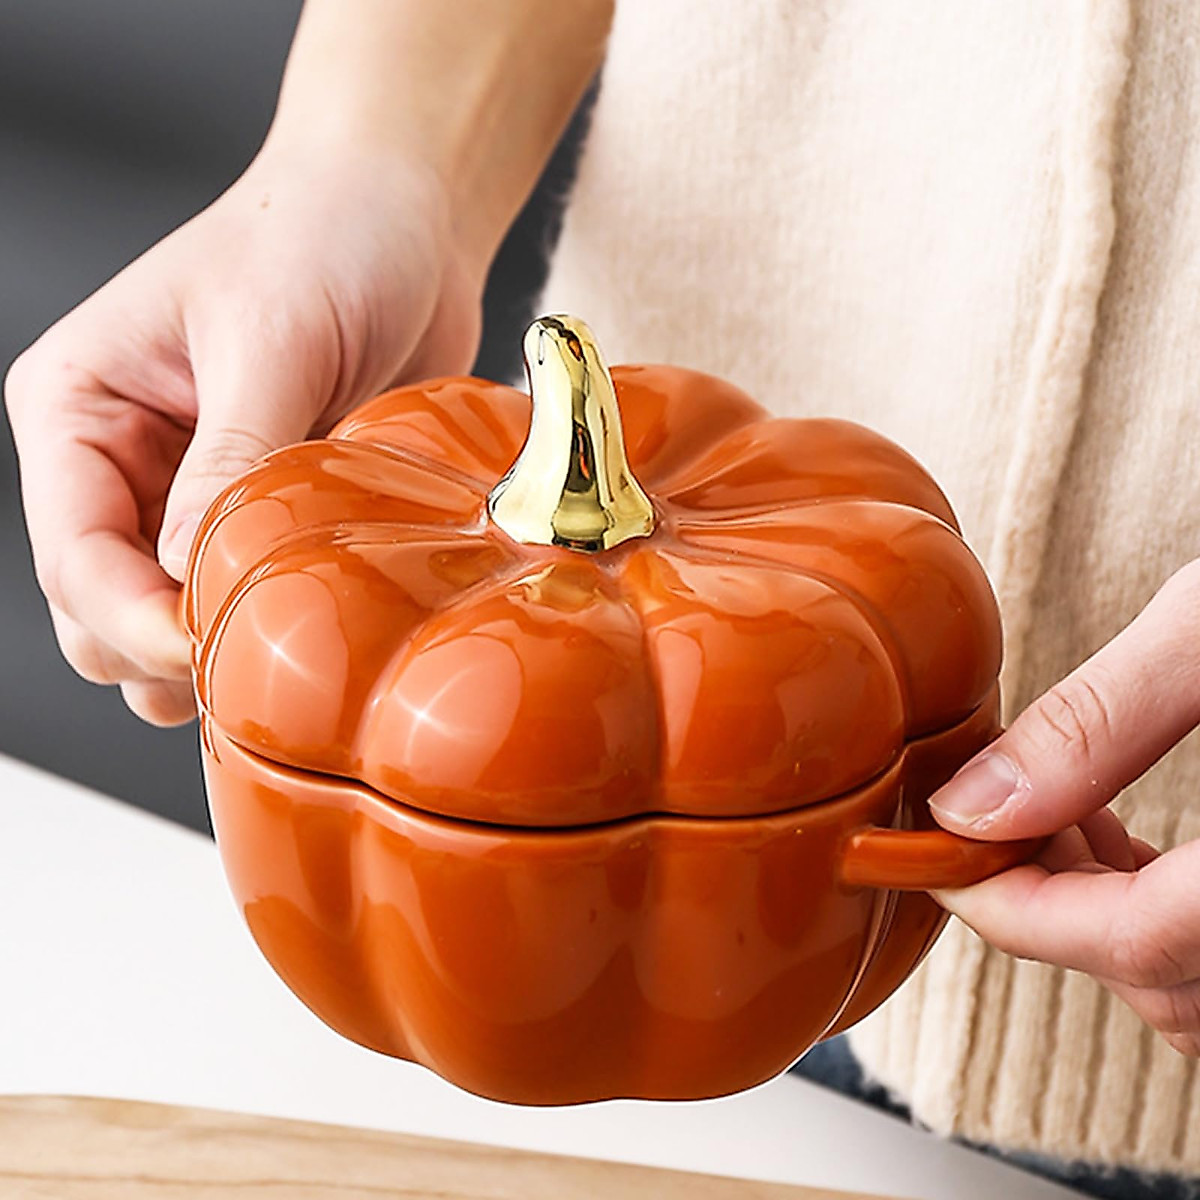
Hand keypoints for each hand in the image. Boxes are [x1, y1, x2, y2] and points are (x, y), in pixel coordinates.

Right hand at [5, 142, 480, 725]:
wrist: (408, 216)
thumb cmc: (326, 236)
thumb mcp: (270, 342)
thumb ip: (229, 464)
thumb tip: (192, 578)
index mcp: (79, 410)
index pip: (74, 558)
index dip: (134, 624)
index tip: (207, 652)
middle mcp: (122, 463)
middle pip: (106, 612)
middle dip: (166, 650)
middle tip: (254, 655)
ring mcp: (192, 496)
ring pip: (170, 622)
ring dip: (216, 649)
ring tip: (284, 643)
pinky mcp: (261, 512)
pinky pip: (246, 597)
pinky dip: (269, 623)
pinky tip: (316, 620)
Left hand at [927, 562, 1199, 1053]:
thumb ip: (1098, 722)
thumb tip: (970, 806)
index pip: (1134, 943)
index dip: (1011, 908)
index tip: (940, 856)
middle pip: (1161, 978)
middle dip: (1050, 905)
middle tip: (995, 812)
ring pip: (1193, 985)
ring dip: (1099, 916)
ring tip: (1055, 813)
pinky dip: (1153, 911)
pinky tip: (1117, 835)